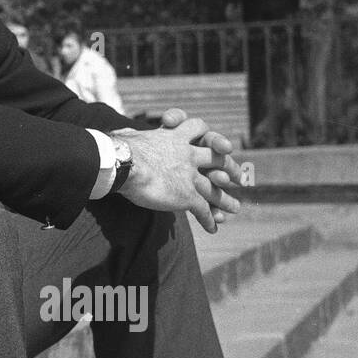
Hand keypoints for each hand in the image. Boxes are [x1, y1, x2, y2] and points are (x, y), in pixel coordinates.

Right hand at [114, 117, 240, 233]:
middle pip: (217, 158)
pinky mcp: (187, 195)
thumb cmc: (118, 147)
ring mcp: (190, 175)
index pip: (198, 128)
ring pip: (215, 188)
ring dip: (225, 200)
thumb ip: (131, 136)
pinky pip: (203, 209)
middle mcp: (187, 154)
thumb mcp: (128, 136)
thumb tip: (118, 135)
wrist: (123, 162)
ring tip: (235, 209)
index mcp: (174, 136)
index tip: (217, 143)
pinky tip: (212, 229)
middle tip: (239, 178)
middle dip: (230, 168)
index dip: (208, 135)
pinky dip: (209, 219)